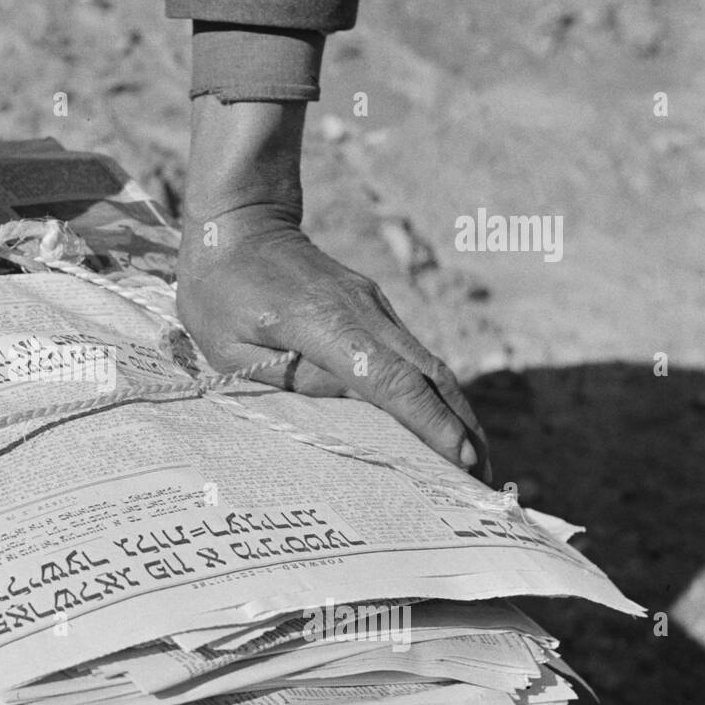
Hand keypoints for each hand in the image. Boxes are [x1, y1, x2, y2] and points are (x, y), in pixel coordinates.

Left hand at [178, 96, 488, 476]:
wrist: (239, 221)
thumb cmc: (220, 289)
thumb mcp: (230, 349)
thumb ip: (286, 380)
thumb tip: (345, 400)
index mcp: (324, 325)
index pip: (389, 380)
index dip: (428, 422)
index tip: (462, 457)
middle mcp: (363, 313)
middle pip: (429, 376)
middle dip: (462, 429)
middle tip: (484, 483)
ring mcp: (374, 308)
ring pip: (429, 365)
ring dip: (457, 413)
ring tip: (476, 465)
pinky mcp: (373, 309)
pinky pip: (411, 357)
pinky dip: (435, 393)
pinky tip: (443, 425)